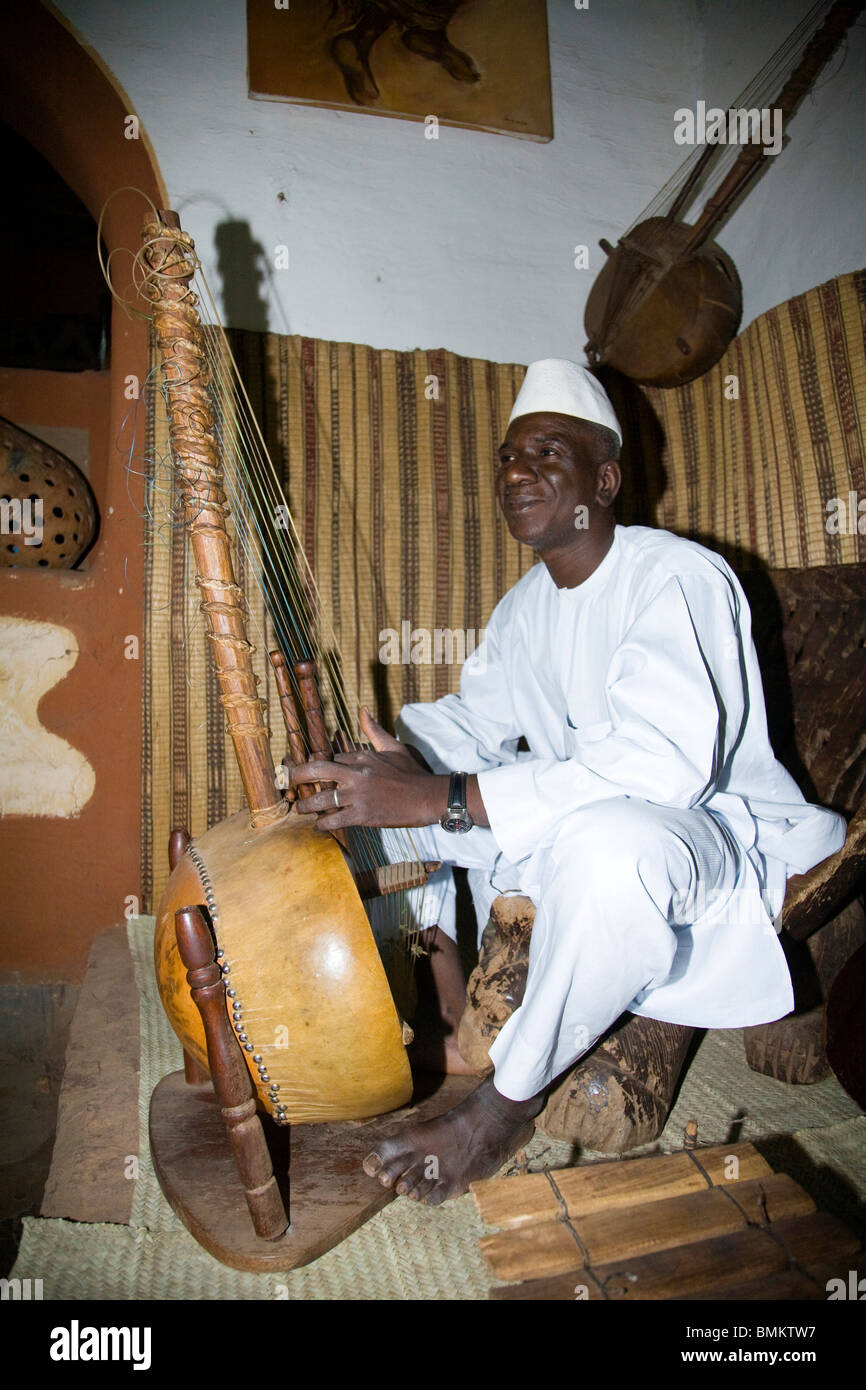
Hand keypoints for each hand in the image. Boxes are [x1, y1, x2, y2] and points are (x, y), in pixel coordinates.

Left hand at [291, 707, 444, 830]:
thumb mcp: (393, 746)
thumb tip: (362, 709)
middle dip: (298, 776)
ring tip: (299, 808)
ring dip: (306, 805)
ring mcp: (358, 795)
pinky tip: (317, 827)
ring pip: (322, 799)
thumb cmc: (411, 773)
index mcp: (362, 756)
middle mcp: (356, 774)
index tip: (309, 772)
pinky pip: (335, 820)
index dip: (319, 767)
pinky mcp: (363, 815)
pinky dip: (322, 825)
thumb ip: (374, 729)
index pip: (332, 759)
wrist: (427, 797)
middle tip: (289, 781)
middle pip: (317, 770)